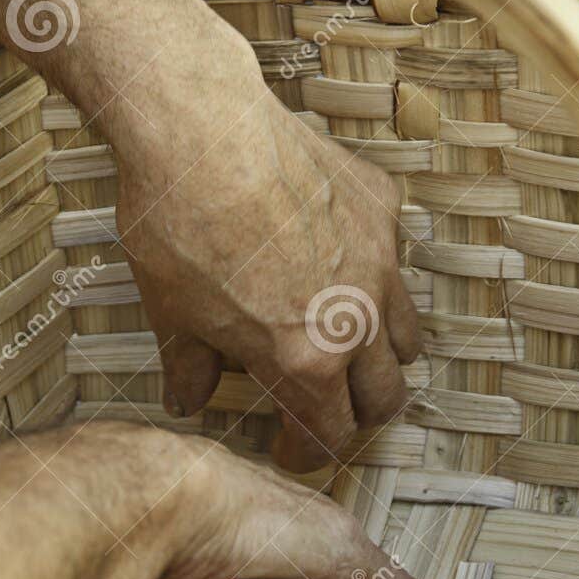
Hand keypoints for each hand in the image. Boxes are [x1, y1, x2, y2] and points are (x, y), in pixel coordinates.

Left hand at [0, 0, 420, 471]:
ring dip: (382, 355)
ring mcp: (379, 260)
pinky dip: (373, 277)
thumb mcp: (171, 314)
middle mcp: (356, 318)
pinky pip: (393, 259)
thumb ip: (191, 368)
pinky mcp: (382, 206)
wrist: (199, 128)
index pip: (330, 434)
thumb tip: (188, 400)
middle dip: (359, 414)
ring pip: (406, 334)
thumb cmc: (176, 226)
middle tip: (329, 409)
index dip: (309, 451)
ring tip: (351, 349)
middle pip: (387, 396)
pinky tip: (336, 264)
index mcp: (306, 360)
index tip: (293, 448)